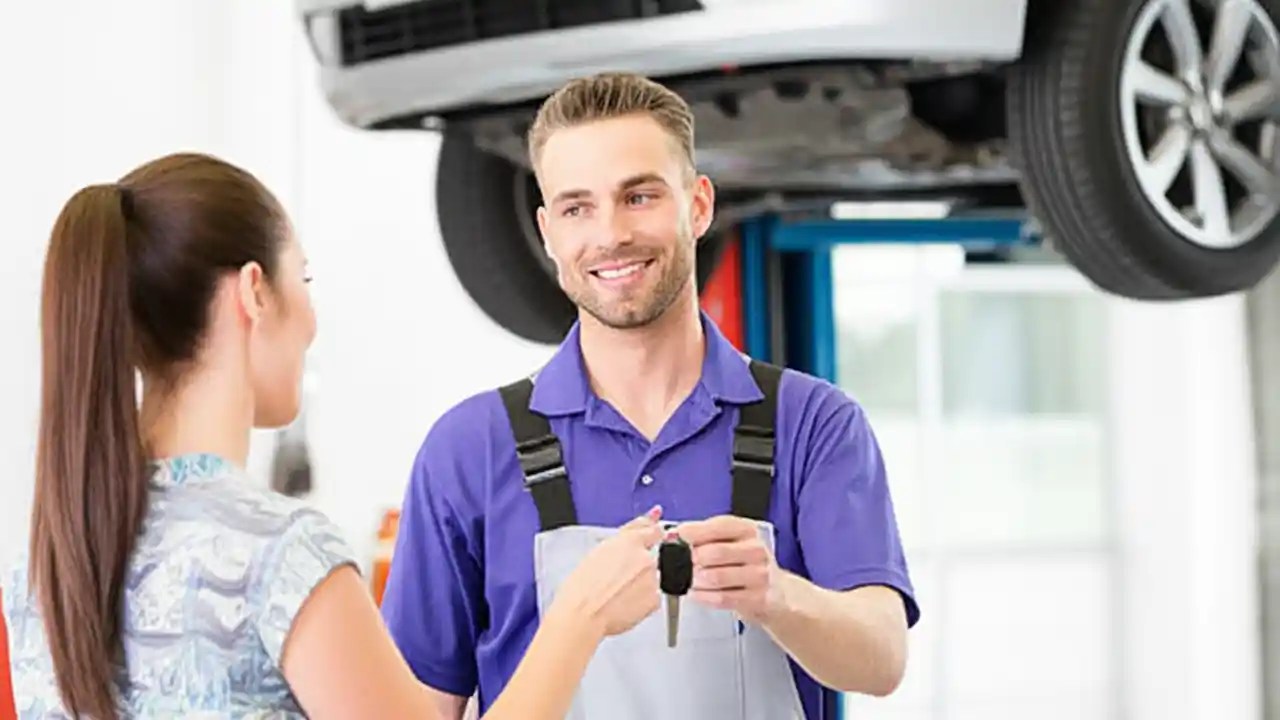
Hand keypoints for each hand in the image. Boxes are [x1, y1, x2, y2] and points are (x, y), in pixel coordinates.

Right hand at [550, 506, 663, 637]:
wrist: (583, 615)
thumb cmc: (582, 585)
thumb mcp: (601, 548)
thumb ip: (632, 529)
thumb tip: (654, 514)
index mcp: (631, 541)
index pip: (655, 530)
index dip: (651, 537)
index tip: (650, 541)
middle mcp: (646, 558)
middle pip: (651, 558)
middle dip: (639, 566)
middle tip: (617, 579)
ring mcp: (652, 579)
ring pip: (652, 578)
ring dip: (640, 584)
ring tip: (617, 592)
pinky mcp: (655, 600)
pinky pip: (653, 597)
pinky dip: (642, 600)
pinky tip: (624, 603)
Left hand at [676, 515, 786, 624]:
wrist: (777, 592)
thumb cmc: (747, 564)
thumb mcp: (732, 542)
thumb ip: (704, 536)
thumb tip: (674, 534)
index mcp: (748, 530)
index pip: (718, 526)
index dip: (693, 531)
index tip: (677, 536)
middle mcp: (756, 550)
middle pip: (714, 553)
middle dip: (691, 559)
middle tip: (682, 563)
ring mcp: (759, 575)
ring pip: (716, 577)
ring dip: (695, 580)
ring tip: (690, 579)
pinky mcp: (757, 598)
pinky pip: (722, 598)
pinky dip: (703, 597)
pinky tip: (697, 593)